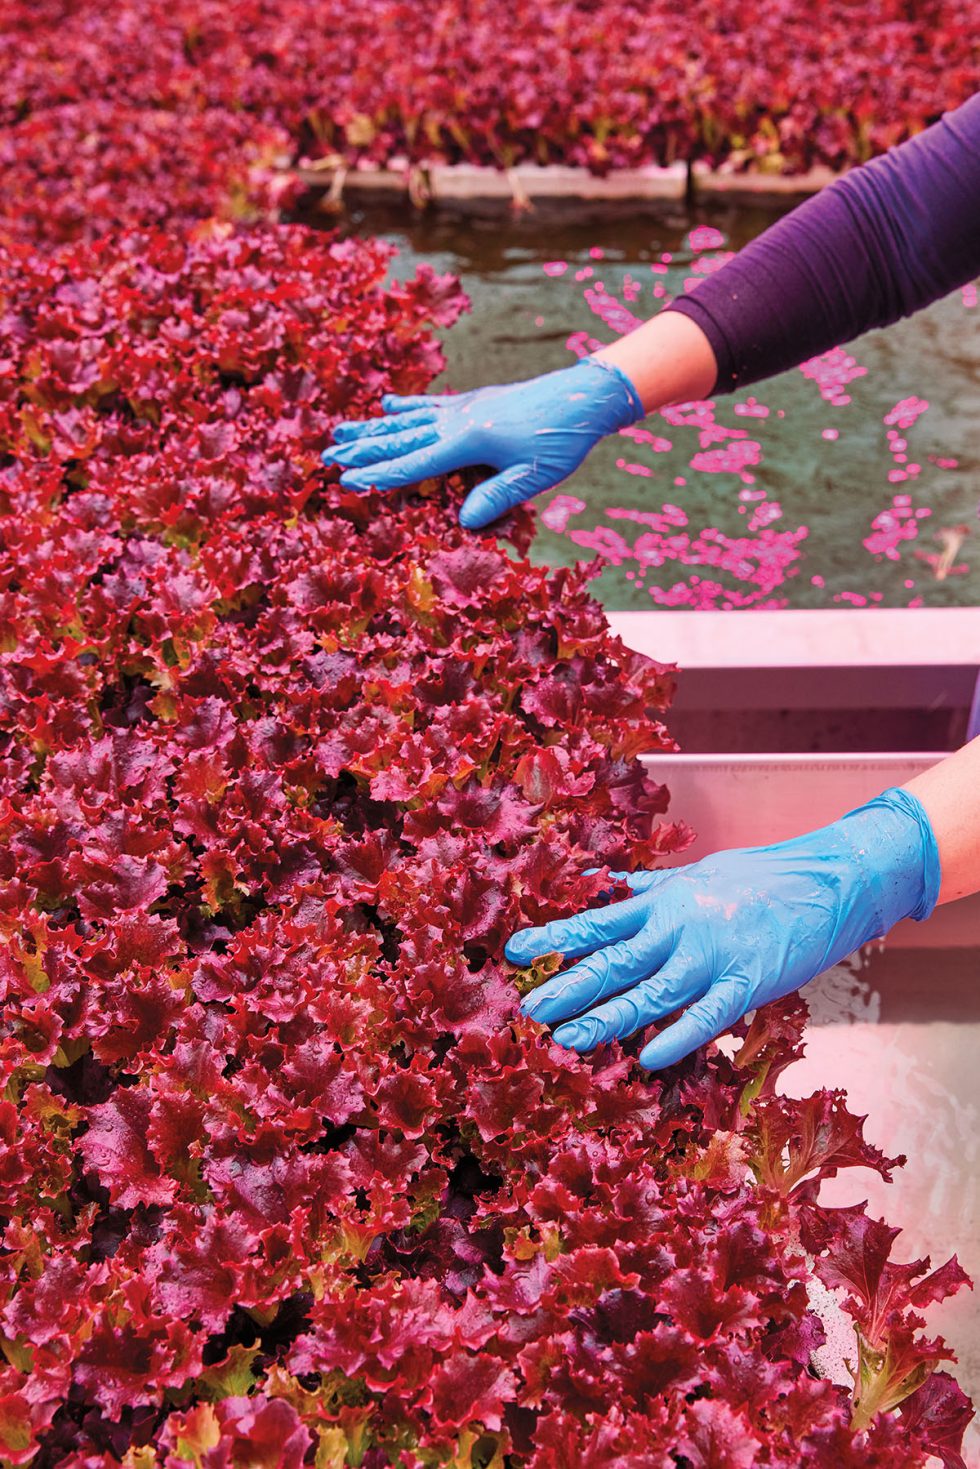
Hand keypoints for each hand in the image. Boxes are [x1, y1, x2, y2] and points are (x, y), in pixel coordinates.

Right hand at [323, 356, 643, 529]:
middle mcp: (457, 420)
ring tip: (339, 431)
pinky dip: (405, 406)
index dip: (380, 476)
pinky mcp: (472, 401)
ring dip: (372, 428)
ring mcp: (462, 407)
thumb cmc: (559, 440)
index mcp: (468, 441)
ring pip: (407, 420)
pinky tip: (385, 403)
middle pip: (399, 438)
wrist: (581, 396)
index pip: (414, 464)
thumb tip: (462, 522)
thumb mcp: (532, 477)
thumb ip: (496, 497)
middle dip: (361, 449)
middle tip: (325, 456)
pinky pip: (429, 405)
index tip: (347, 481)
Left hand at [505, 788, 939, 1069]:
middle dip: (569, 986)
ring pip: (650, 992)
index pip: (598, 921)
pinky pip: (707, 1015)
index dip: (556, 938)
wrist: (827, 881)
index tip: (515, 952)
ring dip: (608, 1018)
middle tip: (529, 1009)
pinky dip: (677, 1036)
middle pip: (614, 961)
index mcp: (664, 902)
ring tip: (568, 1039)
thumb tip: (609, 887)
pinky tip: (647, 1058)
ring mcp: (713, 956)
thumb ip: (651, 890)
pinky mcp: (749, 982)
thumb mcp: (696, 875)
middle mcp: (679, 928)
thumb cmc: (758, 878)